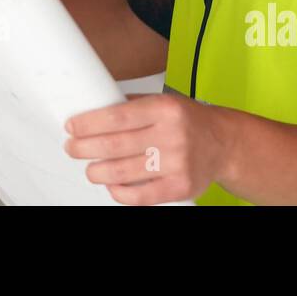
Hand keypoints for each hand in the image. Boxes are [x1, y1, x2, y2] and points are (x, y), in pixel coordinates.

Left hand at [63, 92, 226, 204]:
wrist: (224, 144)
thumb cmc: (188, 121)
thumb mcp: (164, 102)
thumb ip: (132, 106)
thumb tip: (93, 110)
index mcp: (164, 108)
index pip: (117, 116)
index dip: (89, 123)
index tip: (73, 127)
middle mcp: (171, 134)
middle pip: (115, 145)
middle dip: (85, 148)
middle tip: (72, 148)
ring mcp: (177, 162)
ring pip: (123, 172)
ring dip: (98, 172)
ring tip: (90, 169)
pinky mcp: (180, 186)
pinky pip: (141, 196)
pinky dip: (120, 192)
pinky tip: (112, 185)